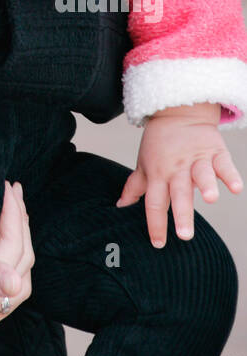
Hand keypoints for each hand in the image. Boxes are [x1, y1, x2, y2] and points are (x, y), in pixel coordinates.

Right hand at [0, 182, 33, 332]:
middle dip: (20, 219)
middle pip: (22, 258)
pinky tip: (8, 240)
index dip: (11, 212)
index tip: (5, 186)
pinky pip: (12, 284)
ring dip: (21, 238)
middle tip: (13, 189)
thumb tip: (13, 283)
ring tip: (15, 209)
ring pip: (22, 272)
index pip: (11, 245)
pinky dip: (14, 257)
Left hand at [116, 102, 242, 246]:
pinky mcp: (215, 151)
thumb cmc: (159, 143)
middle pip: (178, 192)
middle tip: (184, 235)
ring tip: (210, 199)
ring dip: (206, 186)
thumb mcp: (143, 163)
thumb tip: (120, 206)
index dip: (155, 223)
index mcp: (158, 173)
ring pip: (202, 174)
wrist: (178, 112)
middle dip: (182, 214)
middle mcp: (176, 168)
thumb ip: (135, 186)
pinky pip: (223, 164)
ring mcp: (197, 159)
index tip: (158, 244)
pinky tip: (235, 187)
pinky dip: (230, 175)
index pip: (154, 202)